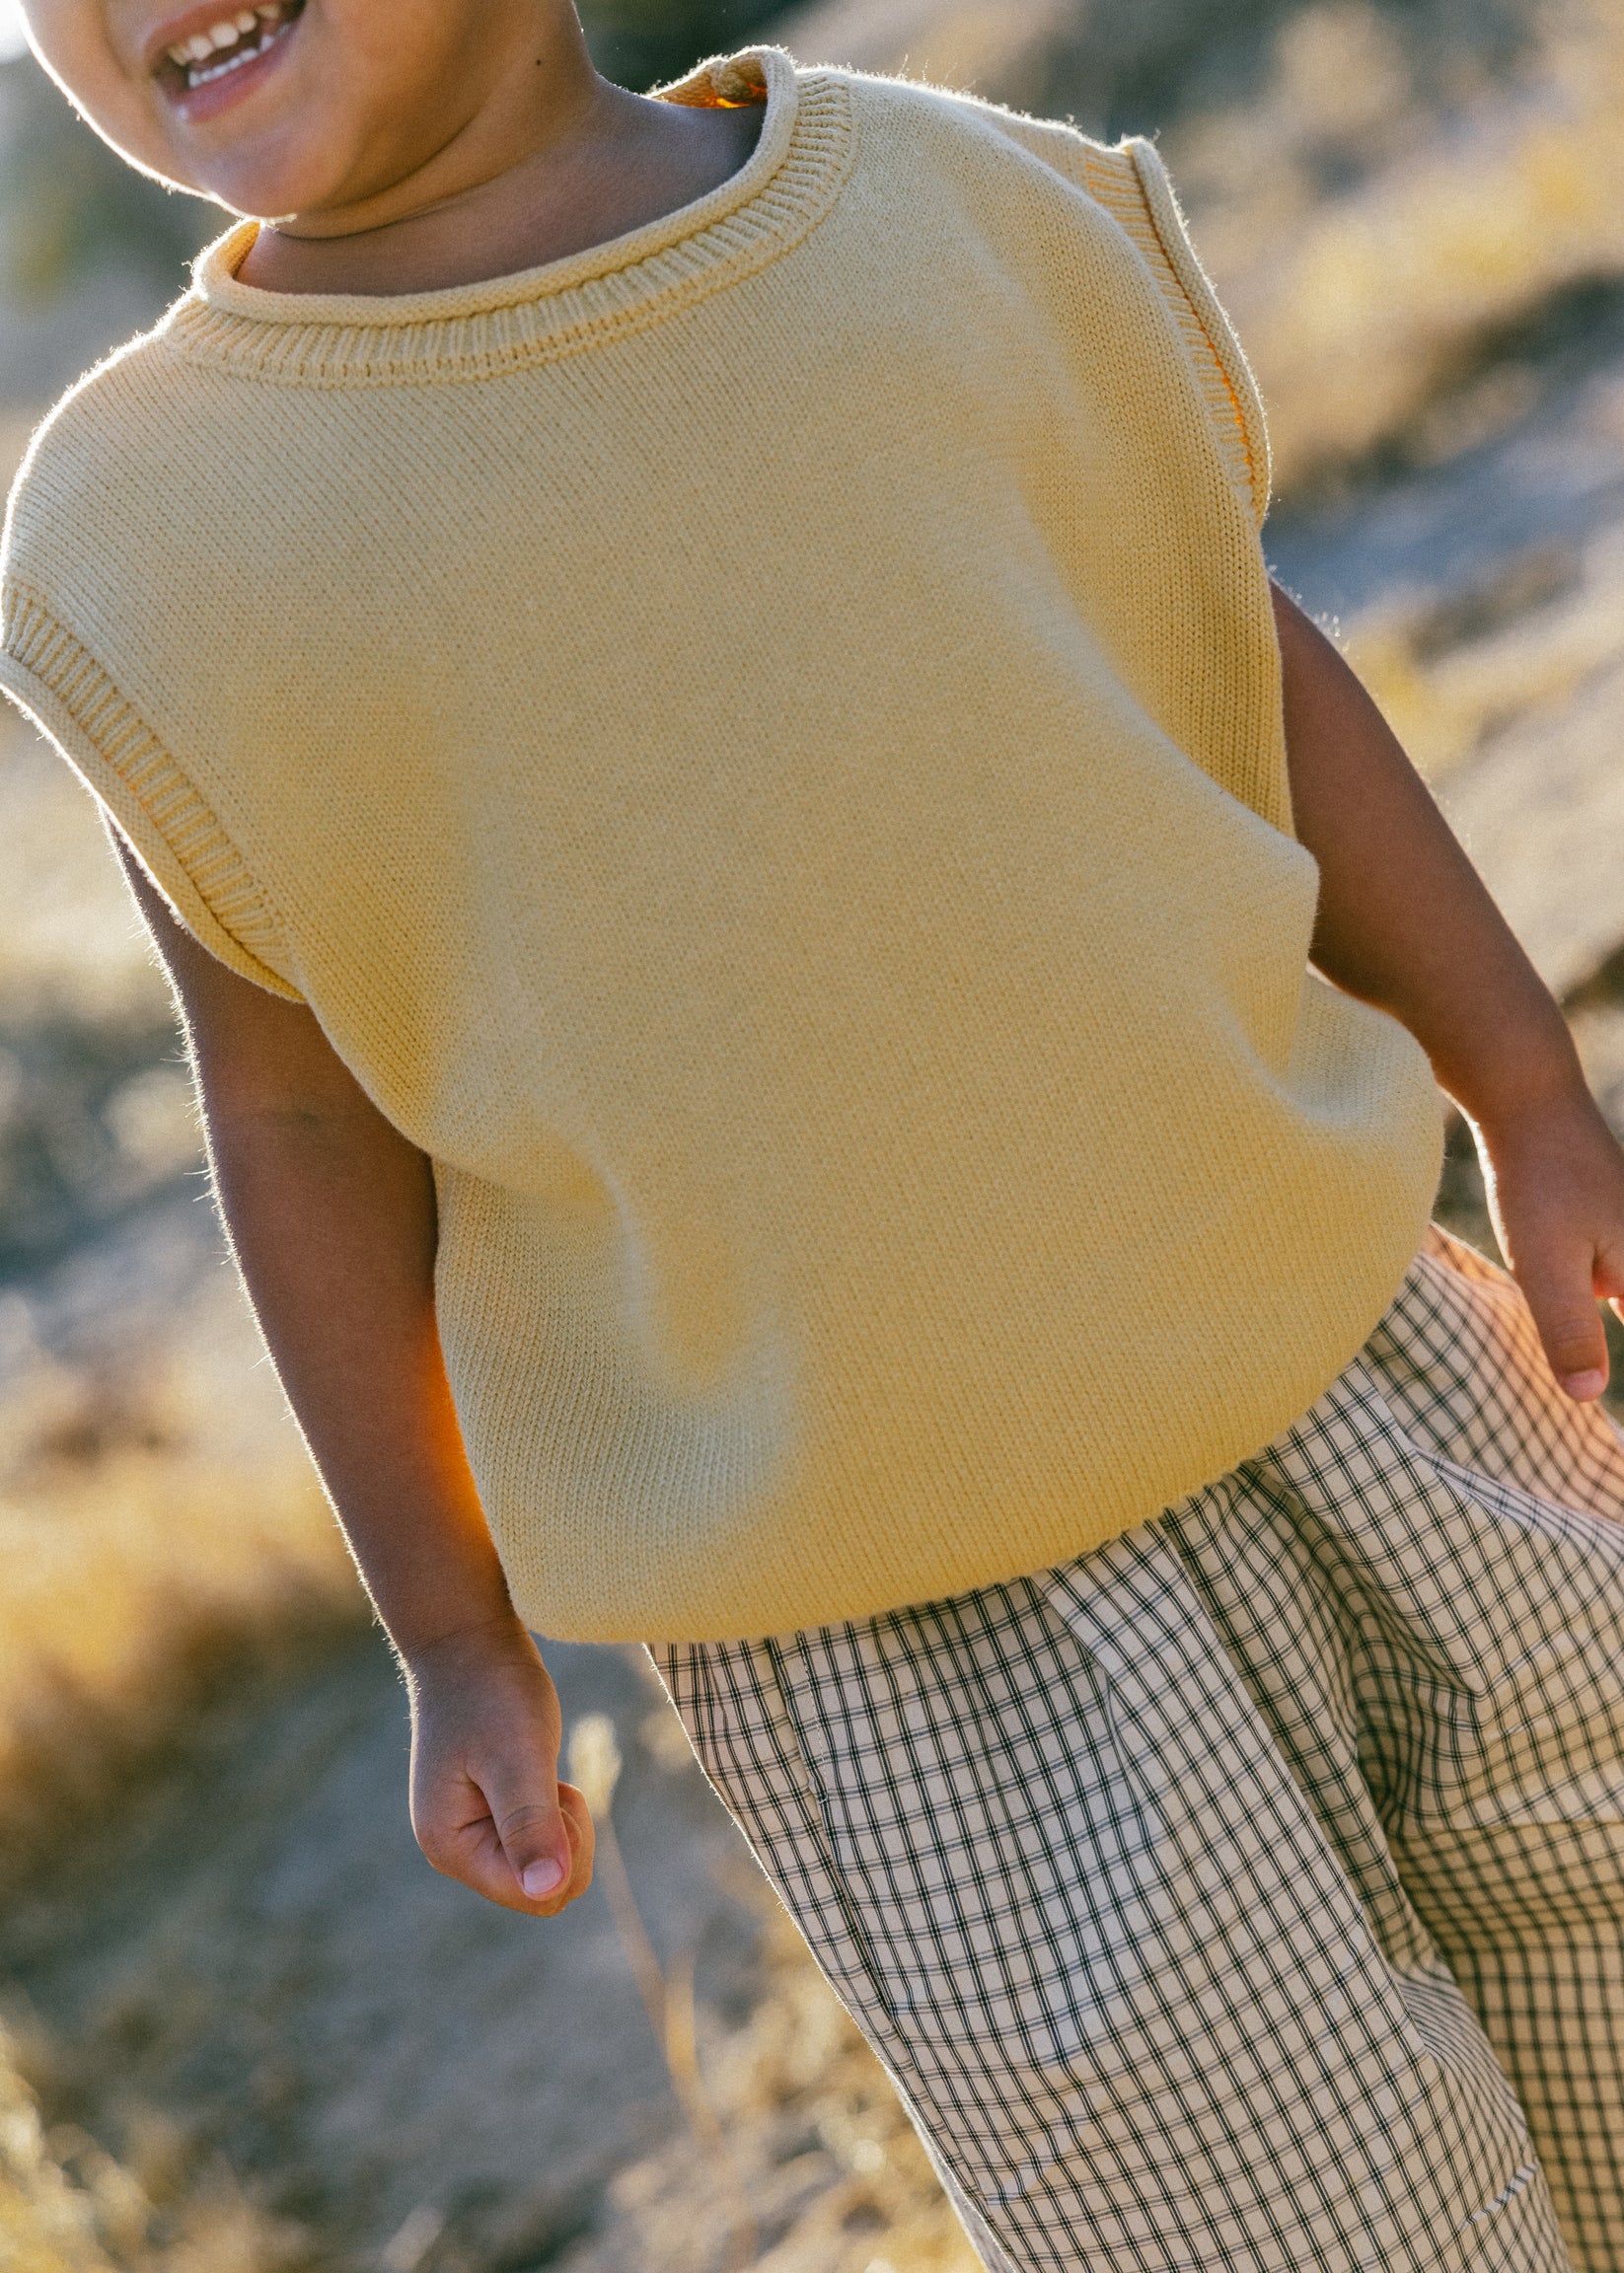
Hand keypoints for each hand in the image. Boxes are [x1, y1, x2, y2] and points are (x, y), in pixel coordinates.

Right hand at [405, 1617, 594, 1916]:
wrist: (468, 1641)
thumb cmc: (491, 1691)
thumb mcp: (518, 1756)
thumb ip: (531, 1825)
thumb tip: (548, 1891)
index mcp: (450, 1846)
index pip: (533, 1896)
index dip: (564, 1853)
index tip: (557, 1792)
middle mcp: (455, 1850)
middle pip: (542, 1890)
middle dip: (566, 1839)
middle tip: (552, 1778)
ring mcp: (470, 1834)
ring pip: (546, 1867)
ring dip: (561, 1821)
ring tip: (541, 1768)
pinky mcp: (489, 1815)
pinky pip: (540, 1840)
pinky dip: (553, 1808)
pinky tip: (538, 1768)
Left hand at [1479, 1085, 1623, 1400]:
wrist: (1530, 1100)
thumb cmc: (1538, 1182)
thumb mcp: (1544, 1266)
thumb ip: (1569, 1330)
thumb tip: (1588, 1397)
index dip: (1607, 1355)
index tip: (1597, 1378)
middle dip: (1598, 1333)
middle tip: (1583, 1363)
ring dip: (1596, 1317)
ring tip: (1593, 1359)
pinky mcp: (1615, 1220)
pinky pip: (1615, 1273)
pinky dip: (1605, 1293)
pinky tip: (1593, 1296)